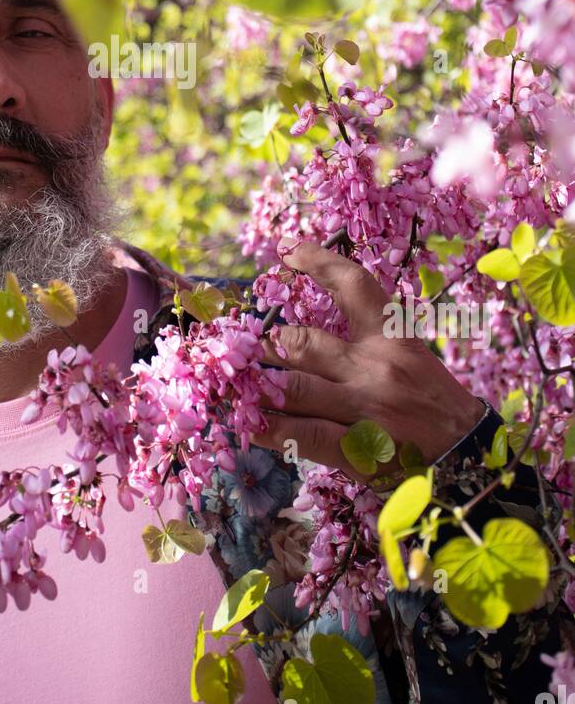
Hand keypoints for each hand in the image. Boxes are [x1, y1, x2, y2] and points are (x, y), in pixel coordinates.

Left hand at [250, 238, 486, 480]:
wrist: (470, 456)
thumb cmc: (433, 404)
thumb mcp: (408, 358)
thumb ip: (364, 344)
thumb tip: (306, 337)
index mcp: (393, 337)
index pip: (354, 285)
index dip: (316, 260)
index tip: (286, 248)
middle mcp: (376, 367)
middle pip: (304, 342)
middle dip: (268, 345)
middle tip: (242, 349)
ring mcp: (365, 408)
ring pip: (293, 388)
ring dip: (256, 387)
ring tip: (233, 386)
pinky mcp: (357, 448)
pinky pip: (301, 433)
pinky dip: (268, 428)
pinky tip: (248, 426)